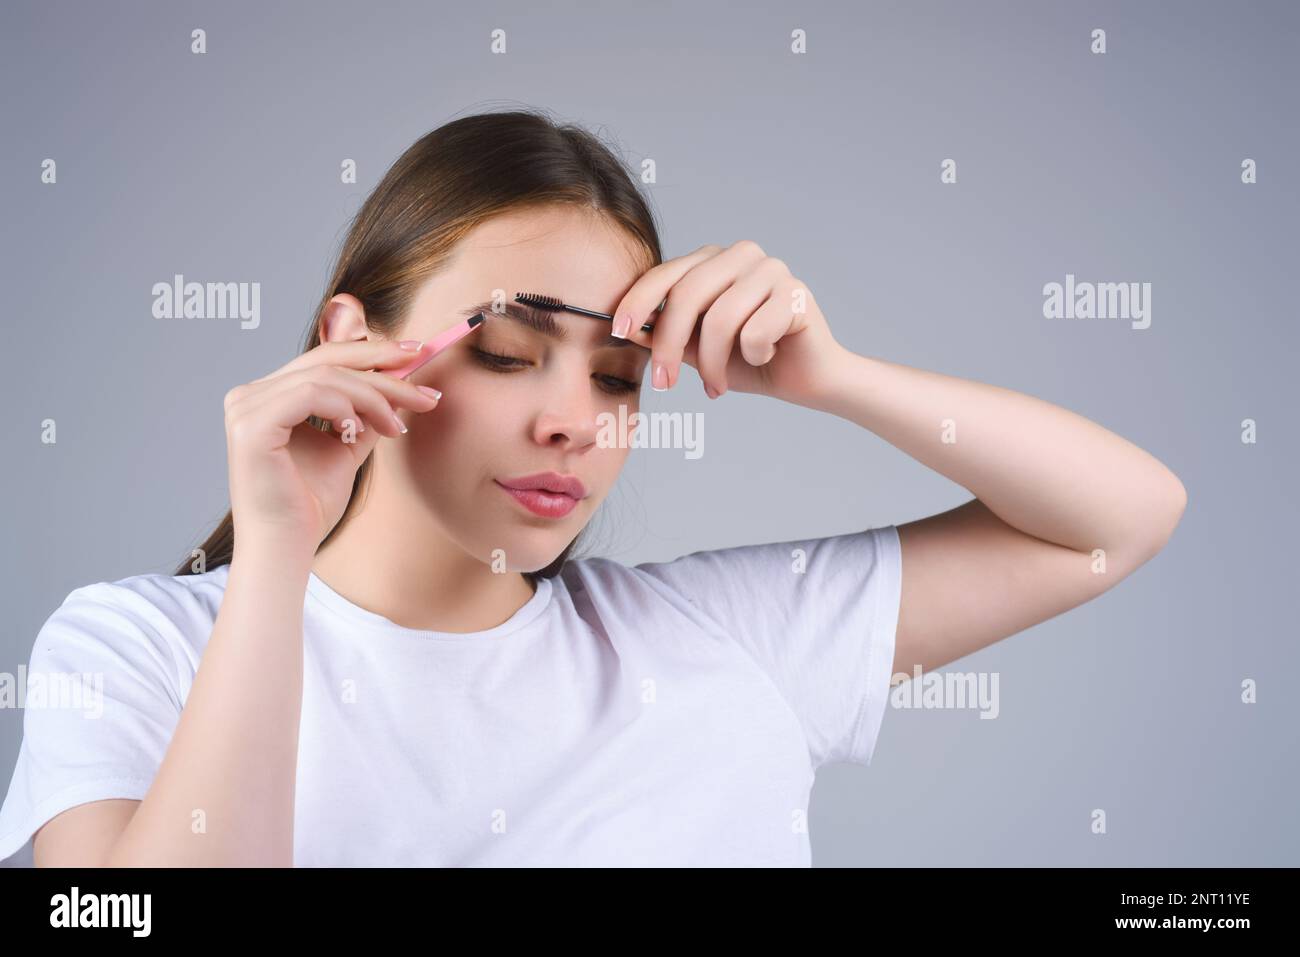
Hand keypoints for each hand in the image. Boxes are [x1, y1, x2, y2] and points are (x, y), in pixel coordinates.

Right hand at [222, 339, 442, 554]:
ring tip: (396, 426)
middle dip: (381, 366)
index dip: (371, 353)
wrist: (288, 546)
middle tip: (422, 378)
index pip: (323, 359)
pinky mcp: (250, 424)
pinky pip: (310, 394)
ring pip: (325, 377)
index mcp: (268, 397)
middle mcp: (250, 395)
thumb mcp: (346, 448)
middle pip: (326, 360)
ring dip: (372, 397)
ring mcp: (245, 407)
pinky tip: (359, 430)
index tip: (415, 356)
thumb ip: (364, 415)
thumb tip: (397, 385)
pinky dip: (344, 407)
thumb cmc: (309, 505)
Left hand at [611, 240, 846, 405]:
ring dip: (712, 363)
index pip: (667, 273)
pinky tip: (766, 359)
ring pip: (720, 318)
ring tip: (715, 386)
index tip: (619, 332)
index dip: (638, 302)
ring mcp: (772, 270)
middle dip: (669, 345)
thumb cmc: (750, 362)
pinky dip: (753, 357)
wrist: (808, 379)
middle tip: (664, 383)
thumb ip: (666, 335)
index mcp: (714, 260)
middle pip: (688, 295)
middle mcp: (742, 255)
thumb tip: (626, 328)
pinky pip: (755, 332)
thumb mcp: (697, 350)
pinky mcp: (797, 293)